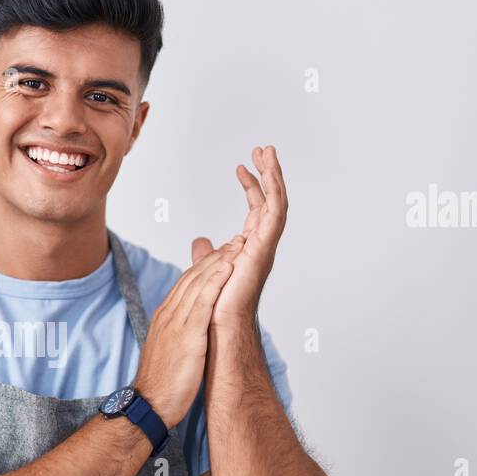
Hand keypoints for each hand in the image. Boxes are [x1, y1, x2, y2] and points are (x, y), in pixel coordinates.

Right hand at [133, 243, 237, 427]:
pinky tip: (227, 269)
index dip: (206, 266)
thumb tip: (192, 328)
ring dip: (219, 262)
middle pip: (192, 277)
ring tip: (237, 246)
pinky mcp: (186, 335)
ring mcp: (176, 323)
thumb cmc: (162, 383)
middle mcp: (169, 314)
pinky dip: (214, 283)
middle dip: (215, 257)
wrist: (150, 404)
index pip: (186, 284)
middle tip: (235, 240)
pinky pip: (202, 303)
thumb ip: (179, 333)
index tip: (223, 253)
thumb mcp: (170, 350)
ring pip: (198, 284)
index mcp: (165, 317)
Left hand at [191, 145, 288, 330]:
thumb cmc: (216, 306)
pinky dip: (274, 191)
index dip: (251, 187)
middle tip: (262, 149)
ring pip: (276, 203)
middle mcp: (261, 245)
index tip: (241, 166)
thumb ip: (208, 253)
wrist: (218, 327)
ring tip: (268, 151)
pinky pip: (275, 214)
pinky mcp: (264, 249)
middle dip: (268, 174)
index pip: (254, 210)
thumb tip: (200, 241)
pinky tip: (269, 173)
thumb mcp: (208, 269)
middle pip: (270, 202)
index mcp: (249, 248)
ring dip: (274, 176)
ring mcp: (265, 247)